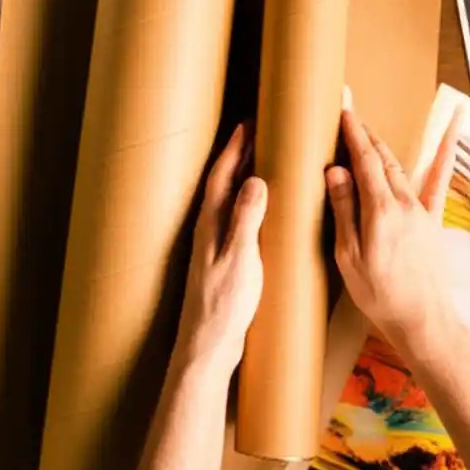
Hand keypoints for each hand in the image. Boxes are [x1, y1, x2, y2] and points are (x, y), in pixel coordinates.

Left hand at [175, 123, 267, 376]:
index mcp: (210, 226)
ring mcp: (213, 247)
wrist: (208, 346)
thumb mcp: (241, 259)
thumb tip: (256, 180)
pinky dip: (248, 204)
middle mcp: (208, 232)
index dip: (234, 149)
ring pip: (228, 201)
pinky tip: (261, 211)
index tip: (248, 123)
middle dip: (238, 156)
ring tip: (261, 160)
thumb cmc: (222, 306)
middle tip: (256, 131)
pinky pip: (235, 220)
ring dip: (242, 177)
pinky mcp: (222, 262)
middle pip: (223, 183)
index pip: (222, 176)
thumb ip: (247, 219)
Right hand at [325, 106, 462, 339]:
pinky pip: (438, 179)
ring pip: (400, 168)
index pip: (363, 161)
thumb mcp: (349, 256)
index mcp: (379, 210)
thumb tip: (336, 171)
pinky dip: (445, 150)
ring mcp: (421, 210)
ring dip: (383, 148)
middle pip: (381, 160)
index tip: (342, 110)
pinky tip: (455, 126)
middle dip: (365, 136)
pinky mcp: (433, 221)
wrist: (422, 318)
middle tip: (350, 116)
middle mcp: (404, 203)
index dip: (352, 134)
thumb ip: (344, 211)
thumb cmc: (380, 294)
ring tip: (369, 132)